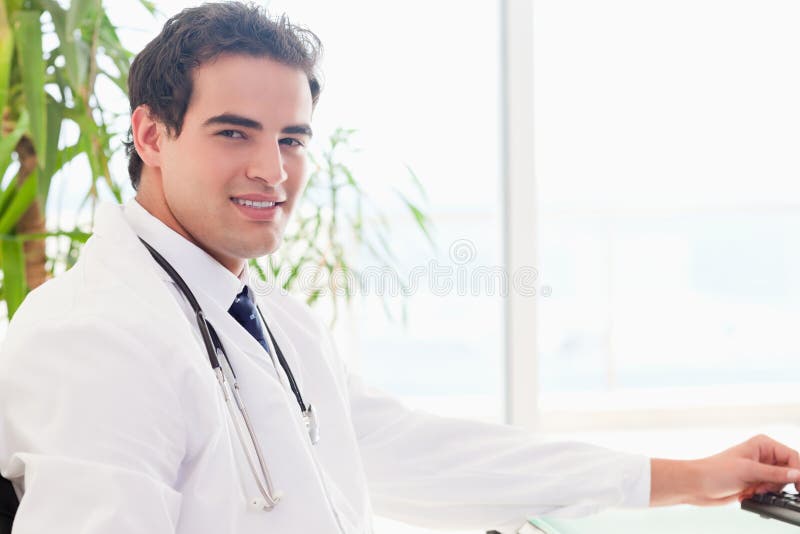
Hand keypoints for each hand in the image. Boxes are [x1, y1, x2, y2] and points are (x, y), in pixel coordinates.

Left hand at [650, 434, 799, 505]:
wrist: (698, 485)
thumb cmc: (716, 471)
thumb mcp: (749, 471)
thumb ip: (775, 474)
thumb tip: (798, 474)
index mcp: (763, 444)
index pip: (793, 457)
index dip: (799, 472)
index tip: (798, 487)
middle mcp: (764, 455)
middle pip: (789, 472)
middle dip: (778, 484)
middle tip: (764, 488)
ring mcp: (760, 469)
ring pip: (780, 484)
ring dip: (768, 490)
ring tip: (752, 490)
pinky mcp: (755, 482)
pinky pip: (771, 491)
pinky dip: (763, 495)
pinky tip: (748, 493)